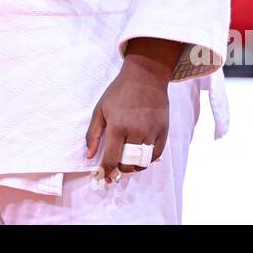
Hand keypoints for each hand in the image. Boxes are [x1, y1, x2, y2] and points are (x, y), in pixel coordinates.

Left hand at [85, 41, 176, 180]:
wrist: (146, 77)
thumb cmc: (119, 92)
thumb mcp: (100, 109)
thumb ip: (93, 134)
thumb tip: (89, 156)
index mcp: (117, 126)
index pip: (111, 158)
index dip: (105, 170)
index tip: (102, 175)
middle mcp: (136, 132)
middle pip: (127, 163)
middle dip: (119, 169)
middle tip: (114, 167)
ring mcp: (151, 132)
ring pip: (142, 162)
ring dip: (133, 167)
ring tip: (127, 163)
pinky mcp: (163, 132)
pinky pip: (155, 155)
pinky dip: (147, 160)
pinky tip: (139, 156)